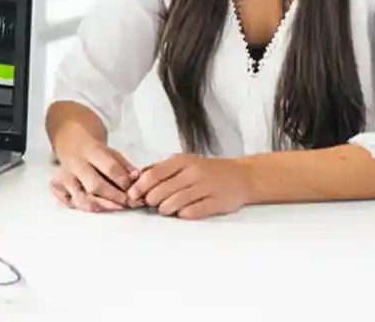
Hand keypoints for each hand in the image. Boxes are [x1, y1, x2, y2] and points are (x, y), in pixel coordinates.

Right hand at [49, 125, 140, 211]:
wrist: (68, 140)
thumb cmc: (93, 149)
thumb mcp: (110, 151)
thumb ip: (123, 165)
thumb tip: (136, 177)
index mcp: (90, 150)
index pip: (109, 167)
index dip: (123, 180)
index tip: (133, 189)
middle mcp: (75, 164)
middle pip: (94, 185)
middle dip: (113, 197)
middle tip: (127, 203)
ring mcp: (64, 177)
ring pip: (80, 198)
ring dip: (100, 206)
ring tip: (115, 208)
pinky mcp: (57, 186)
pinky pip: (68, 202)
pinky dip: (81, 207)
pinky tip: (95, 207)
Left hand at [126, 154, 254, 219]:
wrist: (242, 176)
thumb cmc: (207, 171)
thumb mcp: (183, 163)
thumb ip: (160, 169)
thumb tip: (134, 180)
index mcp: (182, 161)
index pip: (153, 174)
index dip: (139, 187)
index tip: (132, 196)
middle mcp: (193, 172)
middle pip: (161, 191)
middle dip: (150, 201)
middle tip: (150, 204)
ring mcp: (206, 187)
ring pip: (175, 203)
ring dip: (165, 209)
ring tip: (164, 209)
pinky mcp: (217, 202)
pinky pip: (193, 212)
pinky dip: (182, 215)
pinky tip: (182, 213)